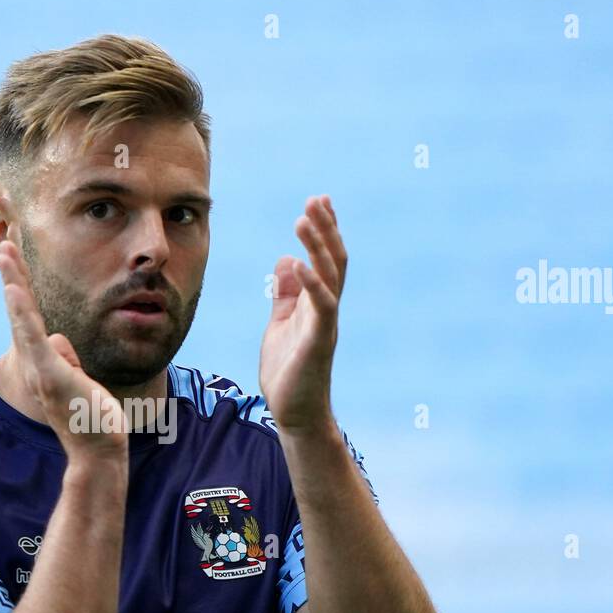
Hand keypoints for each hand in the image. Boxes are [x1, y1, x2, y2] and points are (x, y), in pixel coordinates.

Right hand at [0, 239, 128, 460]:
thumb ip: (67, 358)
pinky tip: (14, 291)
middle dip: (13, 276)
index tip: (15, 259)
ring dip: (14, 284)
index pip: (31, 317)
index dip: (22, 287)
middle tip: (3, 244)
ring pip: (23, 319)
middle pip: (21, 312)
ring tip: (5, 254)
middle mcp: (35, 364)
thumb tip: (59, 338)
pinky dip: (22, 313)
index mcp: (43, 362)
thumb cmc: (91, 418)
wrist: (97, 451)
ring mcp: (40, 369)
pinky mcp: (49, 375)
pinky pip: (33, 339)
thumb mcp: (80, 380)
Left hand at [259, 195, 346, 433]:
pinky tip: (297, 262)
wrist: (294, 413)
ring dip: (318, 247)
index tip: (317, 202)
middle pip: (333, 261)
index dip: (323, 231)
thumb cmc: (288, 372)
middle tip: (316, 200)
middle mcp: (326, 310)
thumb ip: (284, 294)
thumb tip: (284, 260)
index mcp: (317, 304)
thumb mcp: (280, 325)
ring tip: (304, 219)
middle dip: (325, 229)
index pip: (326, 260)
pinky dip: (310, 283)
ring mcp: (325, 325)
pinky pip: (321, 307)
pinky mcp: (319, 341)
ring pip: (330, 278)